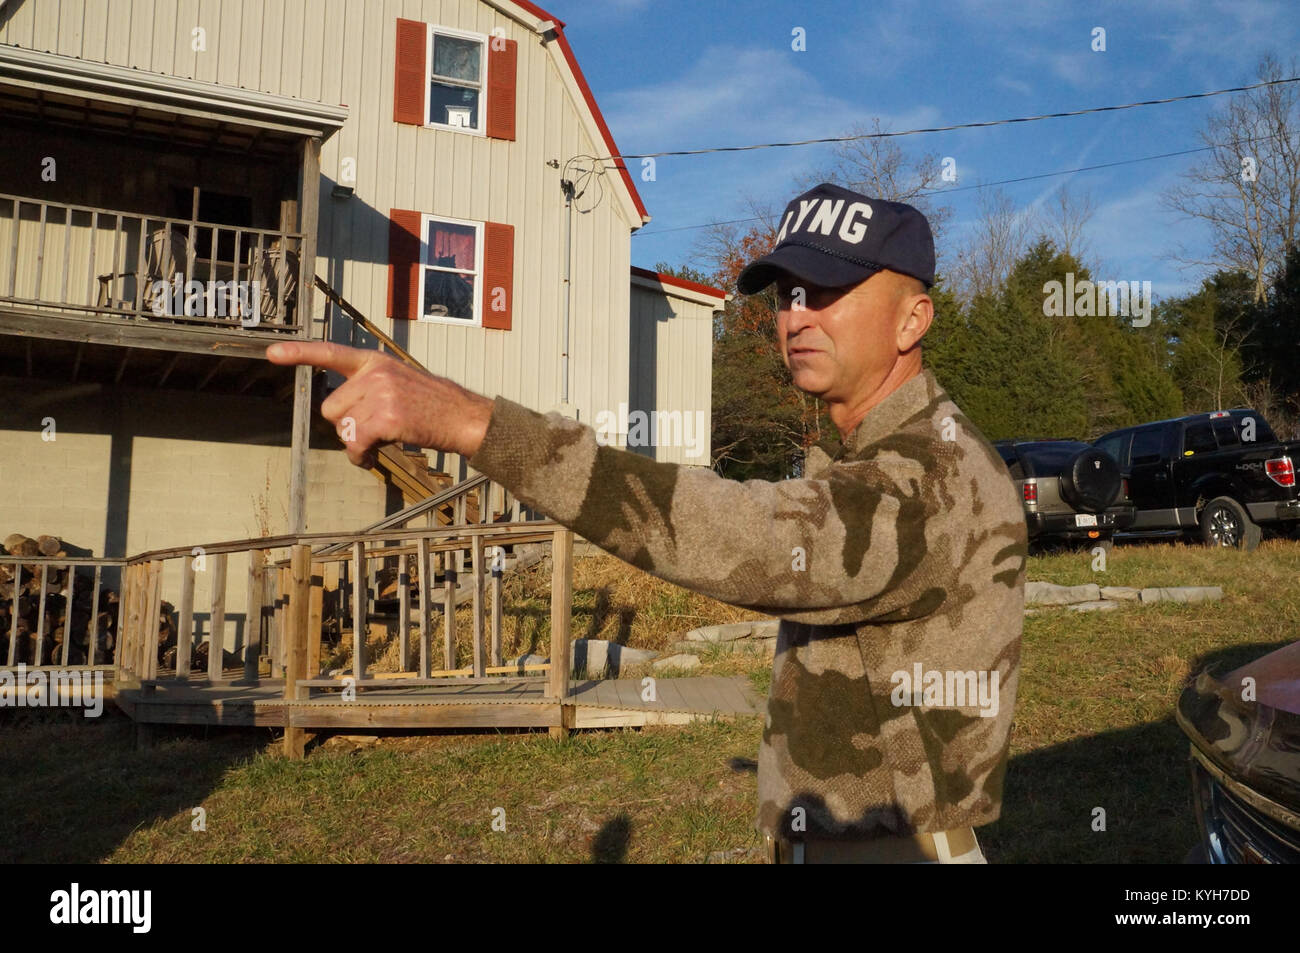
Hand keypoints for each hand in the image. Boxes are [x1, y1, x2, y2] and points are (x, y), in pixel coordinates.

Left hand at [265, 341, 493, 465]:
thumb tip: (341, 414)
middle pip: (331, 408)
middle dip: (346, 426)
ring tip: (379, 443)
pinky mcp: (387, 417)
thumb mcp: (401, 381)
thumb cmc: (435, 406)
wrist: (465, 418)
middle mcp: (375, 373)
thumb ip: (370, 387)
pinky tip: (372, 458)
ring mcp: (381, 394)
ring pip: (343, 429)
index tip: (272, 353)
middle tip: (372, 431)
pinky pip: (355, 444)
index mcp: (375, 361)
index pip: (330, 352)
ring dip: (355, 444)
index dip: (298, 353)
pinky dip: (359, 457)